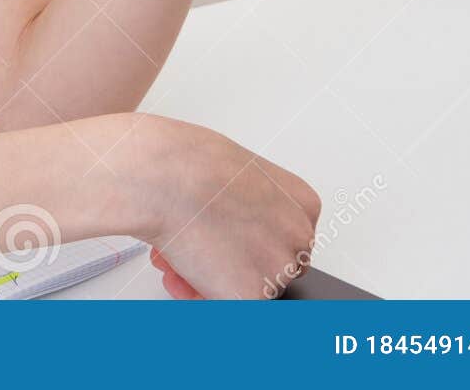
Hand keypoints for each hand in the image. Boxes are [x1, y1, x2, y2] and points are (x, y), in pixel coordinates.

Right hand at [120, 113, 320, 299]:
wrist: (167, 177)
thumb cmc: (189, 163)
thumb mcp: (235, 174)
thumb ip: (247, 205)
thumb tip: (232, 222)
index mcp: (302, 204)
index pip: (285, 238)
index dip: (249, 243)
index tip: (230, 241)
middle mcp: (298, 237)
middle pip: (272, 266)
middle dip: (231, 263)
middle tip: (199, 251)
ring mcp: (278, 268)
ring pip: (248, 288)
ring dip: (211, 279)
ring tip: (175, 259)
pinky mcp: (252, 294)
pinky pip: (227, 306)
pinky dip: (200, 295)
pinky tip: (178, 272)